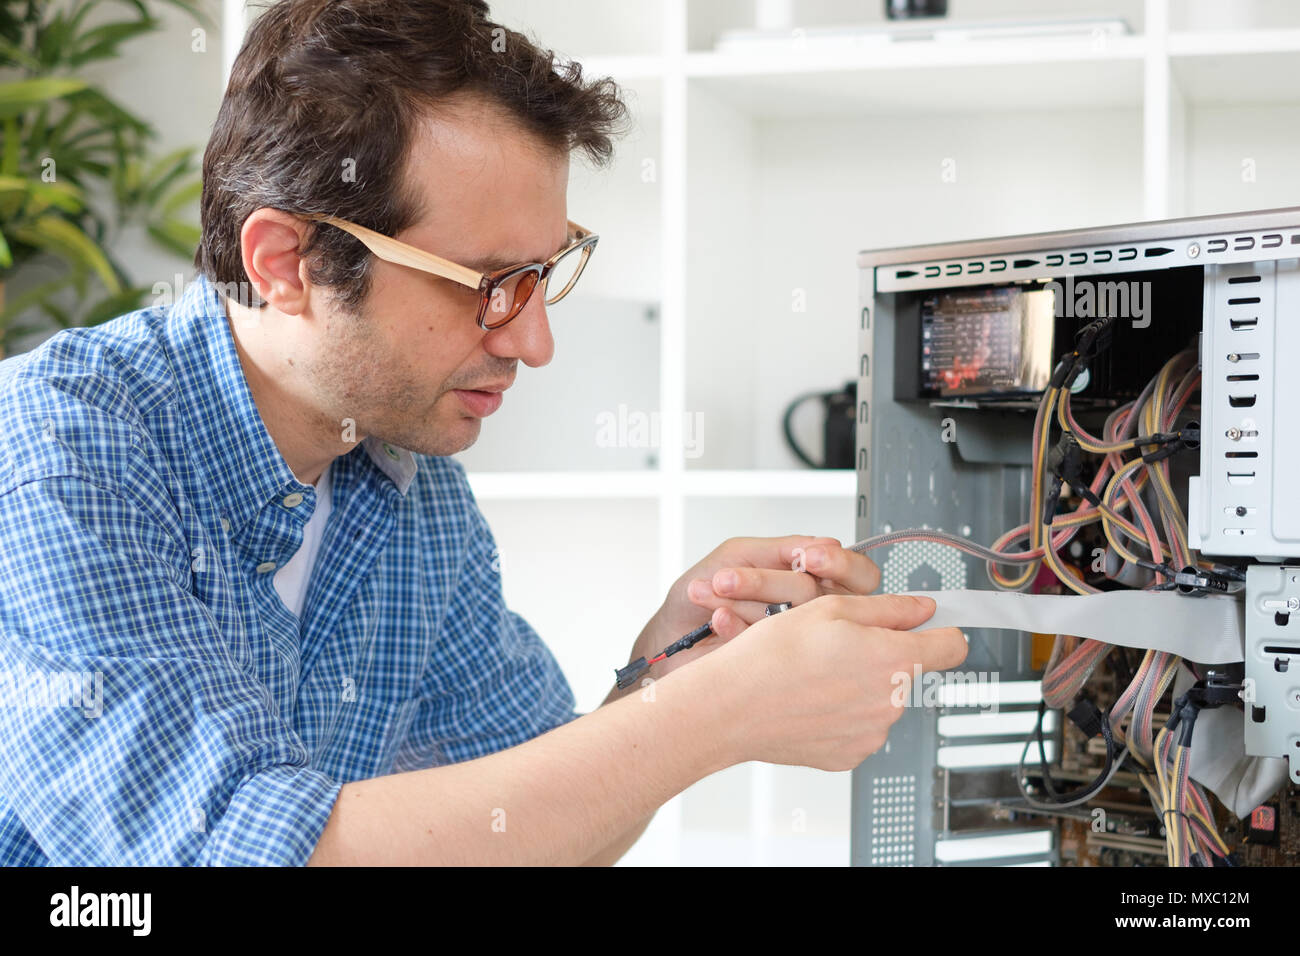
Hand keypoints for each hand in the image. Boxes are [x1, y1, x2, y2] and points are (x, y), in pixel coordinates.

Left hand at [631, 535, 881, 680]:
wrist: (670, 633)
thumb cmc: (704, 591)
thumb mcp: (740, 554)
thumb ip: (782, 548)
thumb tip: (823, 546)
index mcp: (816, 581)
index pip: (857, 573)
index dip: (839, 564)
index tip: (809, 557)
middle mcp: (813, 613)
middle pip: (818, 596)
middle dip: (765, 582)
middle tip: (727, 579)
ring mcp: (798, 643)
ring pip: (793, 621)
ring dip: (743, 600)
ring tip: (711, 592)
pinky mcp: (778, 667)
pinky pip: (770, 646)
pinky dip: (735, 626)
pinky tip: (717, 619)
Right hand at [701, 593, 967, 770]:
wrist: (730, 708)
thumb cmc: (771, 658)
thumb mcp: (829, 609)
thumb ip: (888, 608)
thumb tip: (922, 609)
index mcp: (892, 660)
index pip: (952, 646)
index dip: (940, 630)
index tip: (932, 625)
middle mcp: (890, 703)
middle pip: (906, 670)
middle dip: (882, 655)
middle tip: (838, 644)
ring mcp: (870, 734)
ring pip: (880, 700)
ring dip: (859, 685)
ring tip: (816, 674)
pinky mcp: (848, 755)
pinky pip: (858, 727)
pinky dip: (840, 713)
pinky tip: (810, 699)